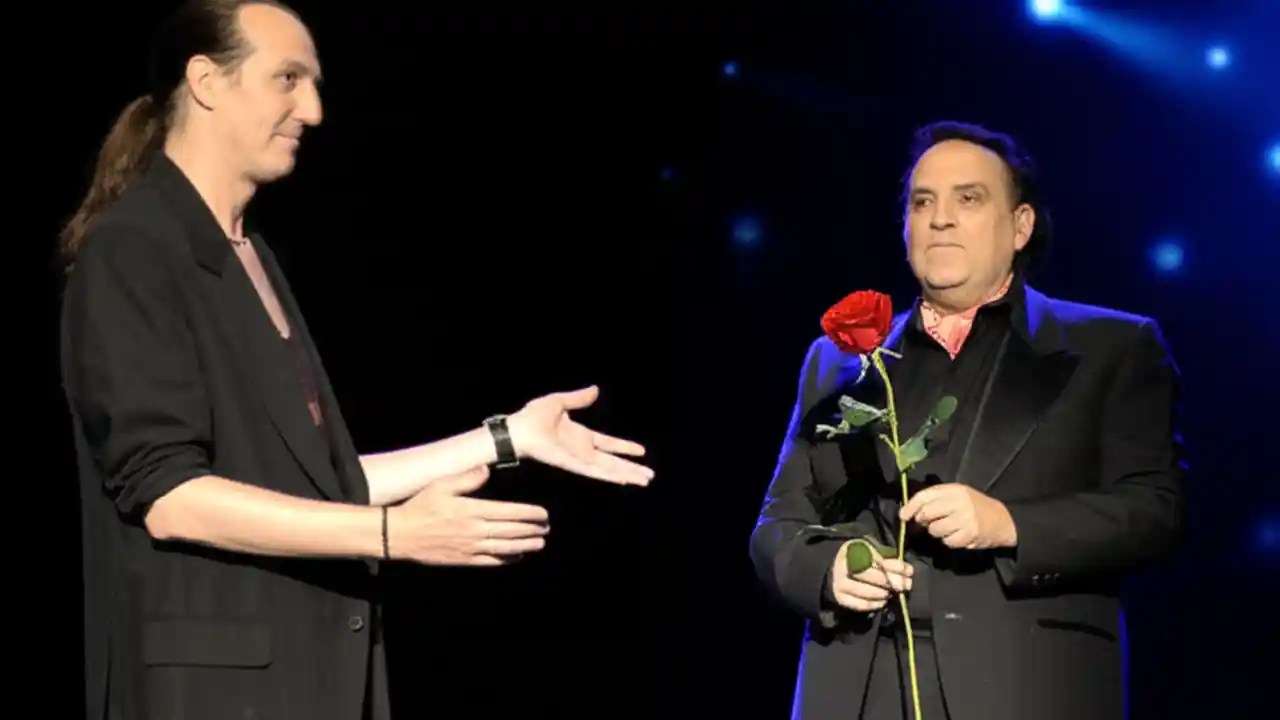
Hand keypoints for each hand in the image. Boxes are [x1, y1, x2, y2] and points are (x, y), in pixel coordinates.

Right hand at [388, 466, 548, 565]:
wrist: (400, 534)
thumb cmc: (420, 506)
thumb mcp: (441, 485)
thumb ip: (466, 477)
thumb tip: (486, 470)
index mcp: (472, 510)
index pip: (509, 512)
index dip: (530, 514)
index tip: (543, 514)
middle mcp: (475, 530)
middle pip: (511, 531)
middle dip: (532, 529)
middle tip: (547, 527)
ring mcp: (470, 547)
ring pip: (505, 548)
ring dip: (525, 545)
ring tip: (540, 543)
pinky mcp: (463, 560)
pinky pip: (490, 561)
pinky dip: (506, 560)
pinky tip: (517, 557)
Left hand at [506, 385, 653, 485]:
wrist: (518, 429)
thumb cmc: (532, 416)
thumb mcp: (559, 402)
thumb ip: (578, 399)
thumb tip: (595, 389)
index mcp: (580, 435)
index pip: (608, 443)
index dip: (624, 447)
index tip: (641, 451)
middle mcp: (583, 450)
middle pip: (613, 461)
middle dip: (631, 468)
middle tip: (649, 475)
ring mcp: (579, 459)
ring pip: (609, 470)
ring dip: (627, 475)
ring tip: (645, 481)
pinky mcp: (573, 465)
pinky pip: (595, 472)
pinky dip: (610, 476)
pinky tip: (624, 481)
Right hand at [829, 541, 913, 612]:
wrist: (841, 572)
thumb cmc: (864, 561)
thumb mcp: (876, 553)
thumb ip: (891, 562)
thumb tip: (907, 575)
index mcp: (853, 548)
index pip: (875, 557)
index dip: (894, 565)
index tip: (909, 571)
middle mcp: (842, 564)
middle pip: (867, 574)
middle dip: (888, 581)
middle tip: (902, 586)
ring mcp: (838, 581)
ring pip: (862, 590)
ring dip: (880, 593)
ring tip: (890, 593)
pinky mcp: (839, 597)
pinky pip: (857, 604)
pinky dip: (872, 604)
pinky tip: (881, 602)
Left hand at [900, 482, 1016, 549]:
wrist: (1002, 520)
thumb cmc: (974, 506)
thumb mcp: (957, 494)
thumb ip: (935, 499)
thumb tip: (909, 511)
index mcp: (954, 489)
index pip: (925, 496)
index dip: (910, 507)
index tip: (902, 516)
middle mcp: (959, 502)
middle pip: (927, 514)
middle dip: (922, 521)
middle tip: (927, 522)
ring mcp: (965, 519)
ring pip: (935, 530)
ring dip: (936, 532)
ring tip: (947, 528)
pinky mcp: (969, 535)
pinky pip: (947, 542)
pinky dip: (948, 541)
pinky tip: (957, 535)